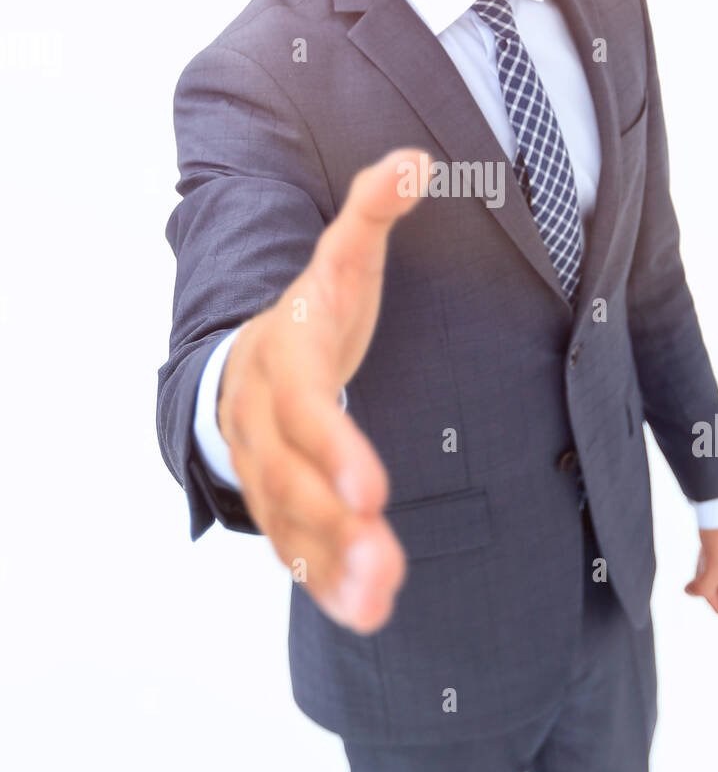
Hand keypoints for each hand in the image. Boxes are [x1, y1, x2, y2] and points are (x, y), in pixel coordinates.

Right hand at [217, 146, 431, 634]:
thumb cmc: (315, 306)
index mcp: (283, 360)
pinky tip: (368, 612)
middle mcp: (262, 419)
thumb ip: (374, 210)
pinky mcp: (276, 498)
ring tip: (378, 602)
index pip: (304, 409)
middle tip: (385, 565)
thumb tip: (416, 158)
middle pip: (289, 479)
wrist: (248, 351)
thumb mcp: (341, 256)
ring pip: (286, 522)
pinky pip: (290, 544)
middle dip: (334, 524)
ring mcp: (262, 463)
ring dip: (330, 564)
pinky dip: (322, 579)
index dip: (335, 449)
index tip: (378, 491)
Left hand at [684, 521, 717, 612]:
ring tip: (709, 551)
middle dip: (706, 579)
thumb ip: (704, 588)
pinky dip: (703, 562)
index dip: (707, 591)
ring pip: (710, 583)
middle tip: (709, 558)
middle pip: (715, 596)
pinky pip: (709, 571)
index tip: (709, 569)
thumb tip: (690, 592)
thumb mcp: (714, 565)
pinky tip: (707, 549)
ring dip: (703, 570)